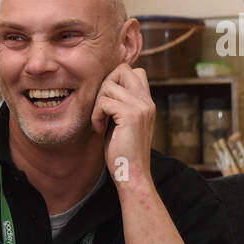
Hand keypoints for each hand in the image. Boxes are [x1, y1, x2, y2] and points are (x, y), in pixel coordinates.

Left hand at [91, 64, 154, 187]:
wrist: (132, 174)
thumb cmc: (122, 152)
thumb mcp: (121, 123)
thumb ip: (118, 105)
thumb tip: (103, 88)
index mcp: (147, 102)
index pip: (135, 71)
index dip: (115, 80)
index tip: (106, 103)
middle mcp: (147, 101)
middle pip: (123, 69)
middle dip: (105, 85)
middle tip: (101, 107)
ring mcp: (141, 107)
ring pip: (109, 85)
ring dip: (97, 103)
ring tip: (99, 122)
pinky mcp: (131, 115)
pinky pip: (104, 101)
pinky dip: (96, 114)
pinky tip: (98, 129)